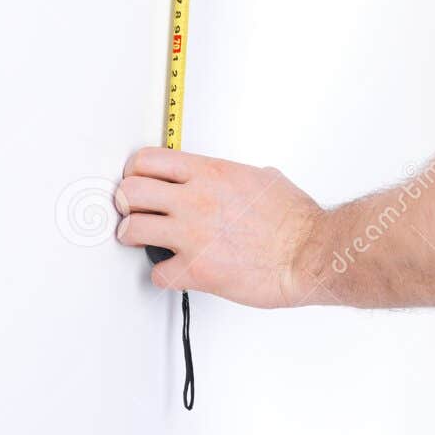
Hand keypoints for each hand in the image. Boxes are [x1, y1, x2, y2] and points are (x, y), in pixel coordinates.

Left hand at [116, 147, 325, 308]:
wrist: (307, 252)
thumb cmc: (294, 220)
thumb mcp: (263, 177)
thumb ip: (233, 176)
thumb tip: (228, 180)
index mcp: (210, 172)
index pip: (148, 160)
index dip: (135, 171)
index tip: (138, 179)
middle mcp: (195, 200)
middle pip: (129, 191)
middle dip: (126, 202)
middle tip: (133, 210)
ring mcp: (191, 235)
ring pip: (131, 229)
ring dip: (133, 235)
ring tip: (143, 239)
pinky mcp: (195, 270)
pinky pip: (157, 273)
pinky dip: (164, 274)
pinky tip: (176, 270)